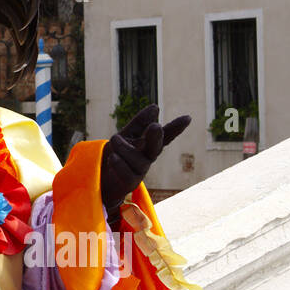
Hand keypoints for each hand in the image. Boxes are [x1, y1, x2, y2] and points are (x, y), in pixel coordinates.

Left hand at [100, 105, 189, 225]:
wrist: (102, 177)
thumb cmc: (117, 153)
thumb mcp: (126, 134)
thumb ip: (140, 122)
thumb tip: (155, 107)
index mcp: (148, 144)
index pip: (165, 135)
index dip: (176, 128)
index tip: (188, 118)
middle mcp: (148, 157)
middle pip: (156, 147)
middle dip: (155, 137)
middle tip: (155, 127)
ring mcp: (141, 171)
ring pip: (137, 159)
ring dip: (123, 148)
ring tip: (113, 139)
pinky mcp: (131, 183)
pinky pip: (127, 173)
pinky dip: (118, 163)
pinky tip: (113, 157)